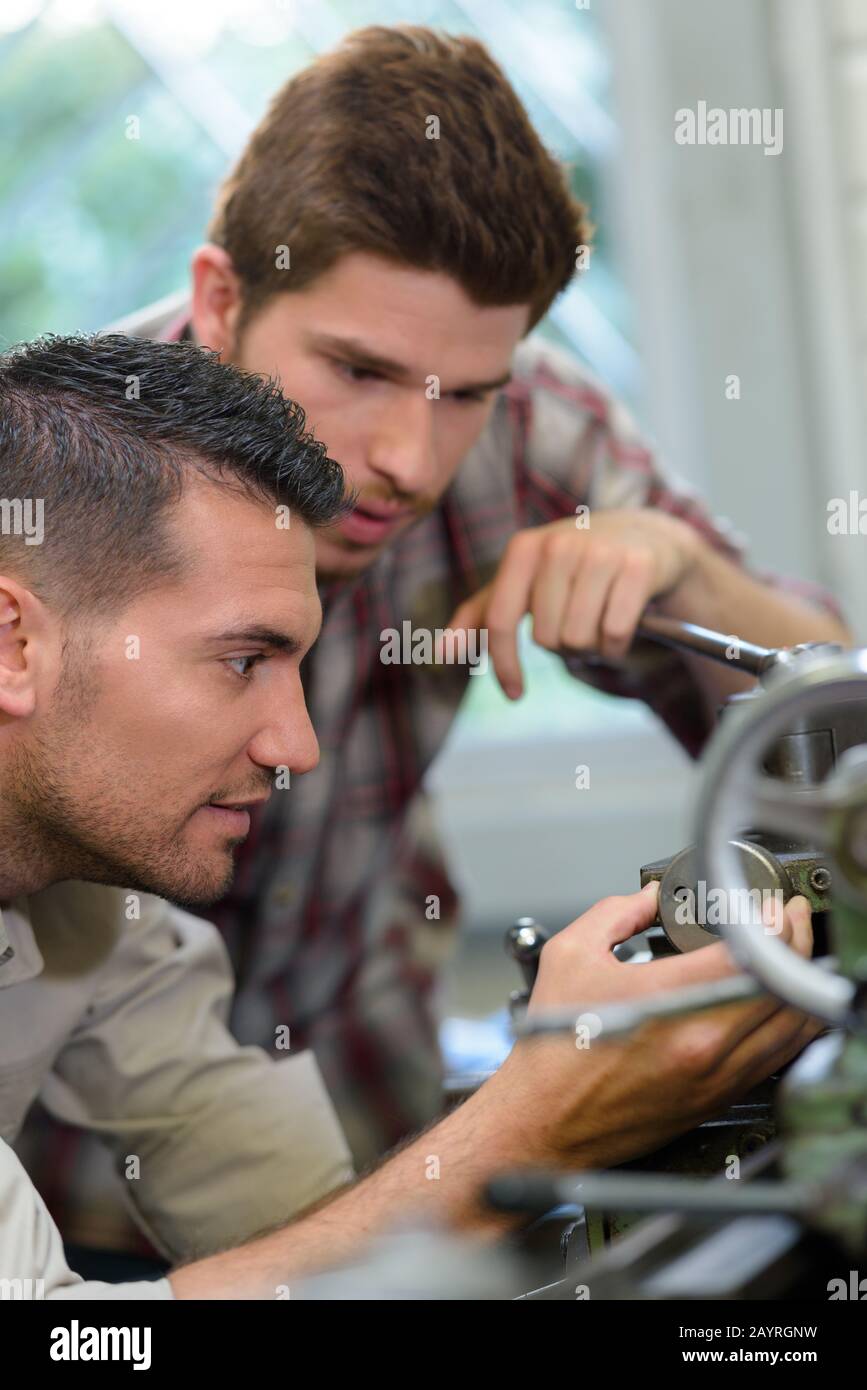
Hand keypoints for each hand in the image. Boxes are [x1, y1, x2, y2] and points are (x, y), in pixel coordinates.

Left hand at [449, 510, 701, 696]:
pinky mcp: (638, 566)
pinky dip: (618, 644)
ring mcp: (600, 553)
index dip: (504, 664)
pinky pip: (616, 633)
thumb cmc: (570, 567)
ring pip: (580, 639)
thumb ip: (479, 615)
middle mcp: (558, 545)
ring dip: (592, 647)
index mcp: (523, 549)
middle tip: (577, 624)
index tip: (513, 694)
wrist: (640, 536)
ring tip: (599, 621)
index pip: (499, 621)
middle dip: (562, 646)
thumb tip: (442, 652)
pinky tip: (623, 623)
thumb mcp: (521, 582)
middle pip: (546, 638)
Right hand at [499, 883, 821, 1168]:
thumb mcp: (570, 956)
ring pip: (792, 1025)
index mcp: (669, 1000)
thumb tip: (649, 898)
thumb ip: (615, 913)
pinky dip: (789, 1023)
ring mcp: (716, 1075)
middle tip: (789, 919)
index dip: (772, 920)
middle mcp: (703, 1042)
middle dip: (795, 942)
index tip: (770, 905)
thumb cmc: (553, 1047)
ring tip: (790, 954)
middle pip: (785, 985)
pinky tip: (779, 1002)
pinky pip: (777, 1057)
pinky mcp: (718, 1097)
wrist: (544, 1119)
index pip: (752, 952)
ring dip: (802, 982)